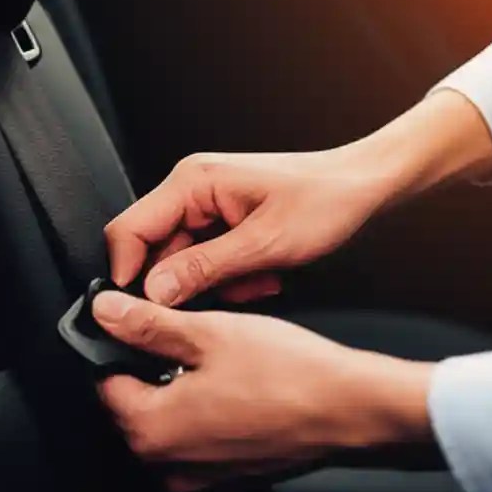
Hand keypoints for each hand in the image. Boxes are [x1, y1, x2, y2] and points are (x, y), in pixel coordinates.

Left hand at [93, 291, 434, 491]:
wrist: (348, 409)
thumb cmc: (289, 374)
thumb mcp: (208, 332)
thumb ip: (147, 324)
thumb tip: (105, 312)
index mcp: (150, 427)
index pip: (105, 381)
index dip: (122, 343)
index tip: (142, 323)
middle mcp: (167, 461)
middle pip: (133, 404)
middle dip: (151, 367)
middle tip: (191, 336)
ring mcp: (197, 473)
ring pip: (166, 421)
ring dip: (179, 389)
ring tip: (218, 358)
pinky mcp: (225, 474)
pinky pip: (196, 438)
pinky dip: (205, 412)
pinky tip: (235, 385)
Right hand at [104, 91, 491, 306]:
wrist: (363, 187)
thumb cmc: (325, 201)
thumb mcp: (264, 244)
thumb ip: (203, 268)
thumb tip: (153, 291)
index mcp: (192, 181)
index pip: (129, 229)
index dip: (129, 274)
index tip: (147, 310)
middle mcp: (192, 189)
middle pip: (153, 250)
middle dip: (187, 283)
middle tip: (228, 293)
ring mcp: (206, 206)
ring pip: (181, 262)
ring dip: (215, 283)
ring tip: (257, 280)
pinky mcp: (222, 222)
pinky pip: (205, 262)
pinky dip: (231, 278)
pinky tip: (262, 275)